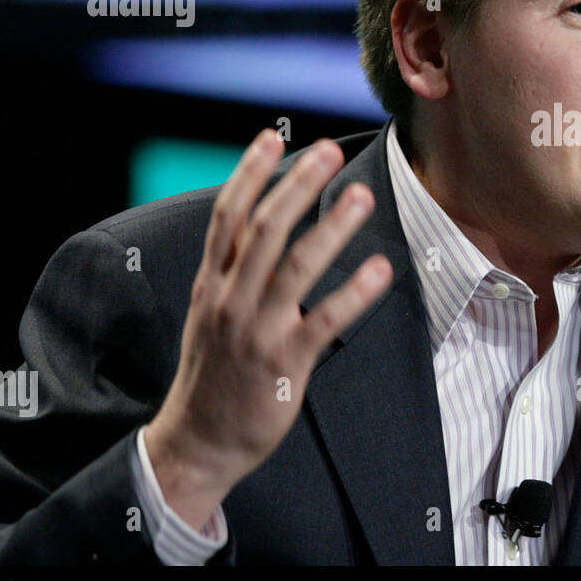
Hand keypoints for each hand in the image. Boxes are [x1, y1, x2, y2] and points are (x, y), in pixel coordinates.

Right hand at [145, 129, 391, 528]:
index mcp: (211, 283)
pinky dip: (354, 293)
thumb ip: (231, 269)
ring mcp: (257, 329)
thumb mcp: (208, 312)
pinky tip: (381, 269)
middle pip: (264, 229)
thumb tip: (256, 222)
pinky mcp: (285, 362)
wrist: (199, 442)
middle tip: (328, 150)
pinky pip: (325, 320)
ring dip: (331, 227)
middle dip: (297, 185)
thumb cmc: (214, 372)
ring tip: (362, 195)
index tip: (269, 138)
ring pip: (296, 267)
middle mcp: (230, 299)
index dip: (248, 174)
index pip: (227, 216)